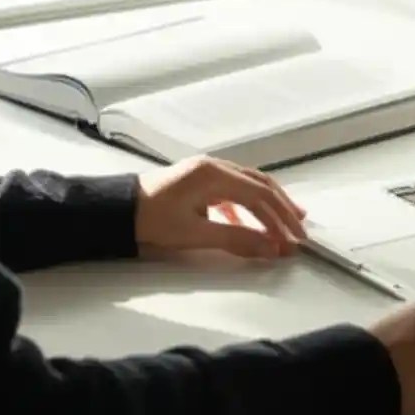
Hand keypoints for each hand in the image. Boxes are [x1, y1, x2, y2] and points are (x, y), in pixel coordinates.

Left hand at [135, 156, 306, 258]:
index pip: (260, 195)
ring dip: (268, 204)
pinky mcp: (198, 180)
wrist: (115, 210)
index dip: (281, 219)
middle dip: (282, 209)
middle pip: (260, 185)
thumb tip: (272, 248)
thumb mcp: (196, 233)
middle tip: (300, 230)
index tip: (294, 240)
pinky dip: (246, 205)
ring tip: (286, 220)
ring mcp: (206, 171)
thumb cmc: (152, 220)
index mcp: (214, 174)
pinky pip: (232, 189)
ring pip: (248, 185)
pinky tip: (248, 223)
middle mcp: (214, 166)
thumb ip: (238, 239)